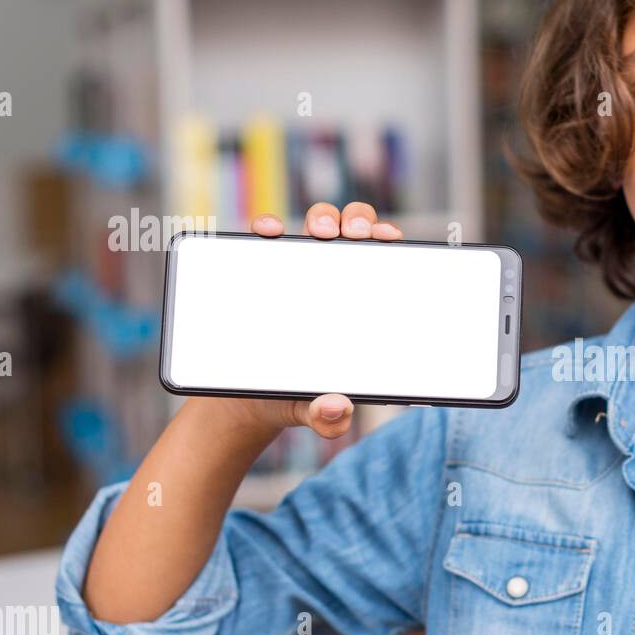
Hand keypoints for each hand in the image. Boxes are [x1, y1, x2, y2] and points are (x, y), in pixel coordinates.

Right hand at [209, 202, 404, 440]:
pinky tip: (270, 232)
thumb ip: (330, 418)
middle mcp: (334, 279)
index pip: (384, 261)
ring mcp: (298, 272)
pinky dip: (268, 226)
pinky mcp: (261, 271)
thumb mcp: (315, 411)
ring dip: (323, 217)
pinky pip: (266, 237)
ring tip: (320, 233)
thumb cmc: (297, 397)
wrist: (245, 401)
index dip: (390, 242)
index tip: (390, 239)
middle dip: (360, 221)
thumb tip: (336, 408)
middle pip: (355, 231)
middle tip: (354, 237)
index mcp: (360, 304)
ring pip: (318, 224)